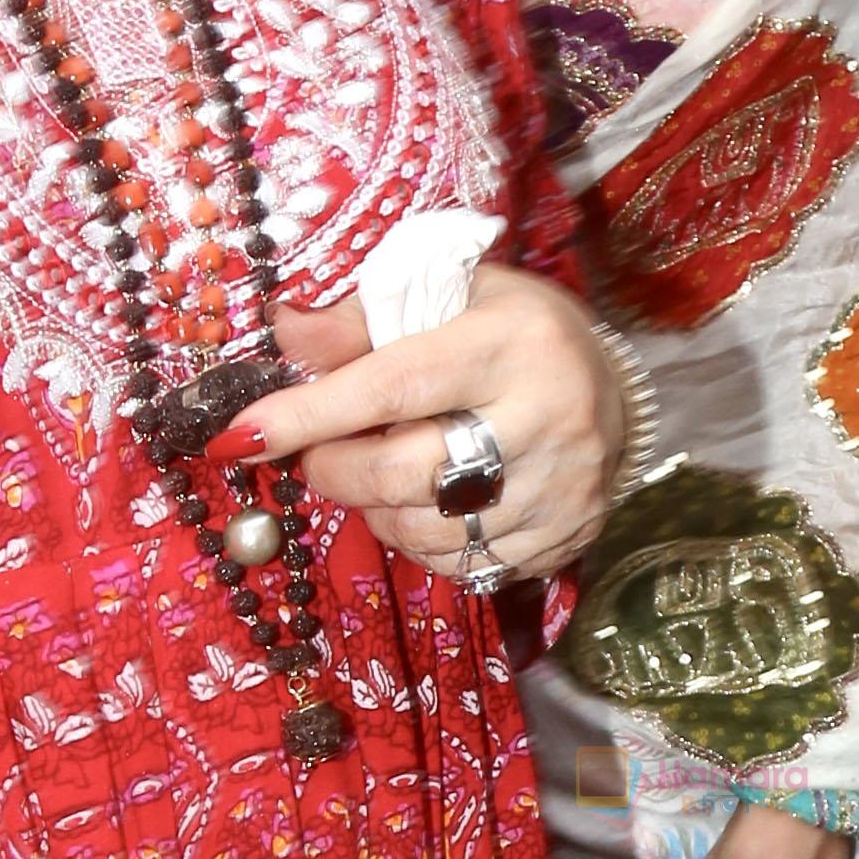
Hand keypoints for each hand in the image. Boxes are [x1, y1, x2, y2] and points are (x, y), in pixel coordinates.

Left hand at [243, 265, 625, 580]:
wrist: (618, 388)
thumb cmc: (511, 330)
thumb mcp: (446, 293)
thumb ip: (363, 318)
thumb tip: (284, 334)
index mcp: (510, 342)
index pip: (391, 385)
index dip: (309, 415)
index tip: (240, 437)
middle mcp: (545, 417)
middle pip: (406, 474)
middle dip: (337, 472)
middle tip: (317, 457)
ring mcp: (561, 487)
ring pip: (430, 531)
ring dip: (377, 511)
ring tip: (378, 474)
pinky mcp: (566, 536)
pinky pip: (465, 565)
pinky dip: (422, 544)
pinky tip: (425, 506)